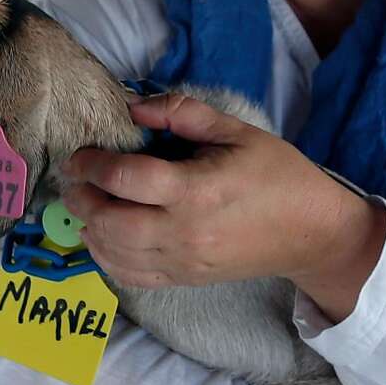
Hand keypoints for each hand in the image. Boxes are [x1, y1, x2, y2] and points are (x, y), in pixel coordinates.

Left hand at [59, 92, 385, 317]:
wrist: (312, 232)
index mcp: (196, 190)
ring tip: (84, 202)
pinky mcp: (185, 279)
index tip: (81, 154)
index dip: (92, 164)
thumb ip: (182, 114)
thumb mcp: (236, 131)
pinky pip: (130, 277)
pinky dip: (106, 258)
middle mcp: (184, 232)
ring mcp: (183, 262)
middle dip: (82, 197)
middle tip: (73, 178)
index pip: (126, 179)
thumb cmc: (277, 175)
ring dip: (89, 227)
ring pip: (114, 253)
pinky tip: (101, 236)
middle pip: (110, 221)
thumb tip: (134, 105)